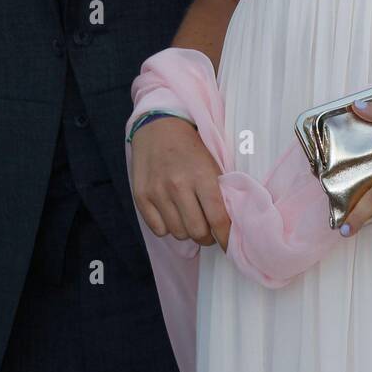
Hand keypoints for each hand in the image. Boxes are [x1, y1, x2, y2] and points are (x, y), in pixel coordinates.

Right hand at [130, 116, 231, 251]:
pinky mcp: (141, 196)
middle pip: (197, 231)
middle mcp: (178, 185)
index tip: (230, 245)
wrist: (159, 127)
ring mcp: (157, 191)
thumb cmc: (191, 147)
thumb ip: (219, 192)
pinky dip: (168, 228)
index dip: (226, 237)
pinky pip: (158, 230)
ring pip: (178, 233)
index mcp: (201, 176)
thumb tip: (228, 225)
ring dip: (187, 231)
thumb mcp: (212, 163)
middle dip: (207, 237)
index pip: (218, 219)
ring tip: (190, 219)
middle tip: (209, 231)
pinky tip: (172, 214)